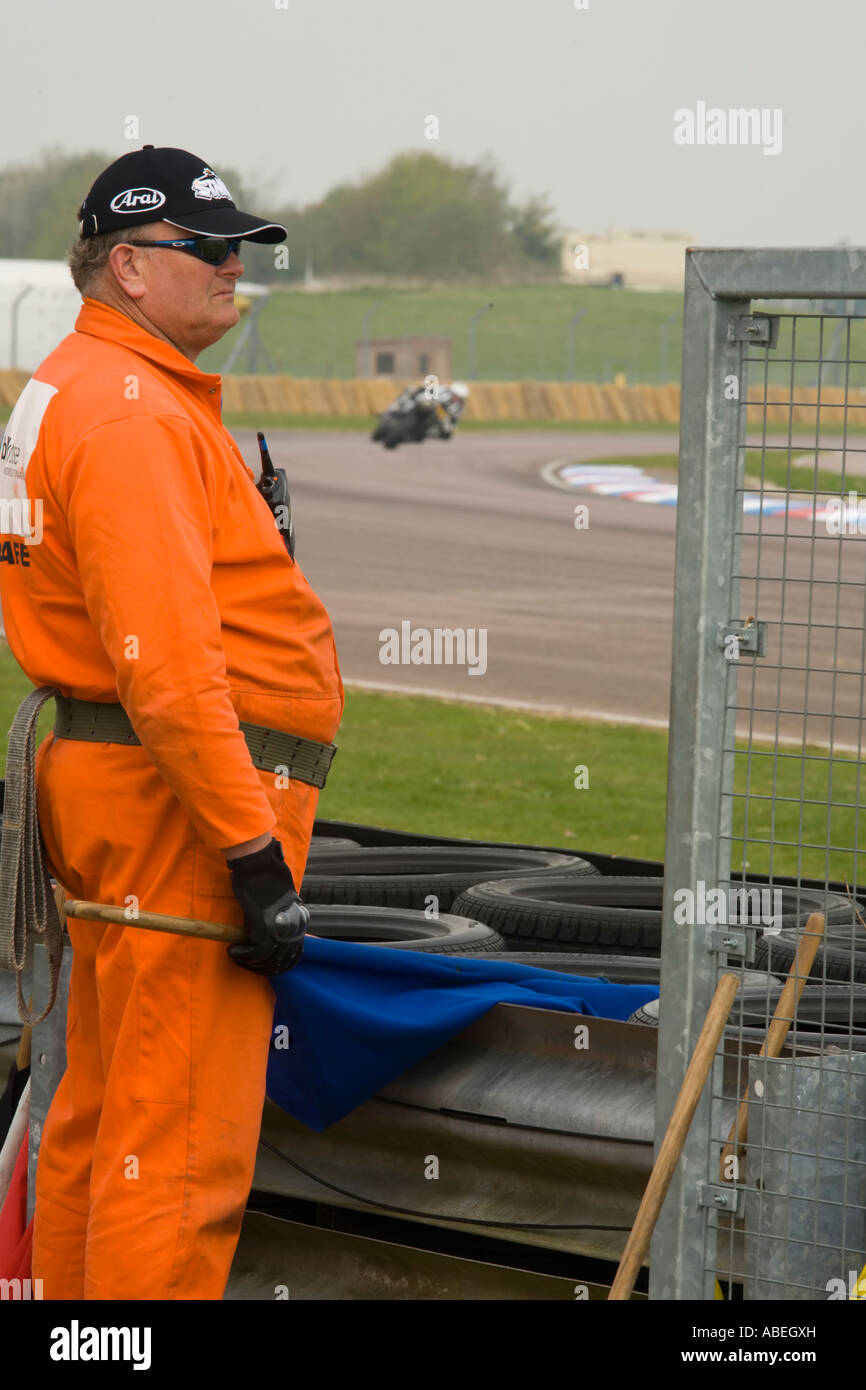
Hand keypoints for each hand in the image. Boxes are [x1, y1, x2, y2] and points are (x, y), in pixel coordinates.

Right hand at [227, 837, 308, 975]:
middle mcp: (292, 930)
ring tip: (237, 956)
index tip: (263, 966)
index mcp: (298, 924)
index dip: (278, 966)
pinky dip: (242, 955)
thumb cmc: (266, 877)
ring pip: (267, 960)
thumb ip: (282, 915)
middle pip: (280, 962)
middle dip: (262, 968)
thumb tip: (273, 928)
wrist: (260, 865)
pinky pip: (255, 953)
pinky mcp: (264, 927)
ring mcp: (279, 930)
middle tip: (245, 964)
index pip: (294, 957)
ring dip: (250, 963)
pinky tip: (232, 951)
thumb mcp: (282, 898)